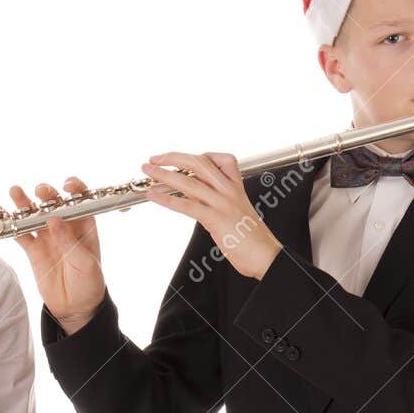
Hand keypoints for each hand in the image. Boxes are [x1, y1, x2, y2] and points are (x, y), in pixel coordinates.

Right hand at [9, 181, 106, 333]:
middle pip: (54, 204)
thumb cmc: (89, 283)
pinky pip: (20, 234)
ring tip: (14, 192)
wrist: (75, 308)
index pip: (80, 200)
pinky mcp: (33, 250)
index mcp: (84, 226)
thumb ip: (69, 241)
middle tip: (39, 191)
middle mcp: (65, 227)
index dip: (74, 189)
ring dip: (24, 204)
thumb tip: (54, 220)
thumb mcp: (85, 262)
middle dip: (46, 194)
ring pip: (34, 215)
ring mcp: (47, 237)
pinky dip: (10, 225)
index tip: (67, 186)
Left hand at [140, 151, 282, 280]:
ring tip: (147, 171)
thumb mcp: (236, 213)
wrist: (267, 257)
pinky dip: (166, 198)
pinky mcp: (216, 219)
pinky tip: (152, 195)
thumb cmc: (251, 239)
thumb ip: (218, 202)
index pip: (220, 159)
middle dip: (173, 157)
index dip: (199, 156)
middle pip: (199, 163)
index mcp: (236, 188)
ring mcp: (223, 203)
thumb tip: (197, 199)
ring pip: (189, 181)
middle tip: (154, 159)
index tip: (179, 158)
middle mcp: (229, 191)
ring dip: (163, 174)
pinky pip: (187, 204)